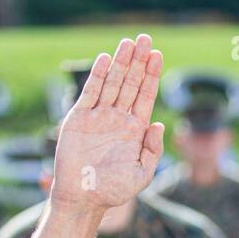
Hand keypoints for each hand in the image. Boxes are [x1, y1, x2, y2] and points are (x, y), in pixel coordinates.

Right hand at [50, 34, 164, 209]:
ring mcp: (98, 116)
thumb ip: (152, 150)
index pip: (145, 96)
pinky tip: (105, 59)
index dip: (151, 75)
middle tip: (145, 39)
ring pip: (112, 83)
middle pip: (130, 83)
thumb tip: (159, 125)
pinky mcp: (79, 118)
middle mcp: (118, 119)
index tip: (157, 55)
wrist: (83, 198)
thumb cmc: (113, 191)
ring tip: (128, 42)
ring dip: (120, 62)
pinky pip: (90, 92)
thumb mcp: (142, 174)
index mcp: (135, 130)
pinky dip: (97, 76)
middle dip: (138, 61)